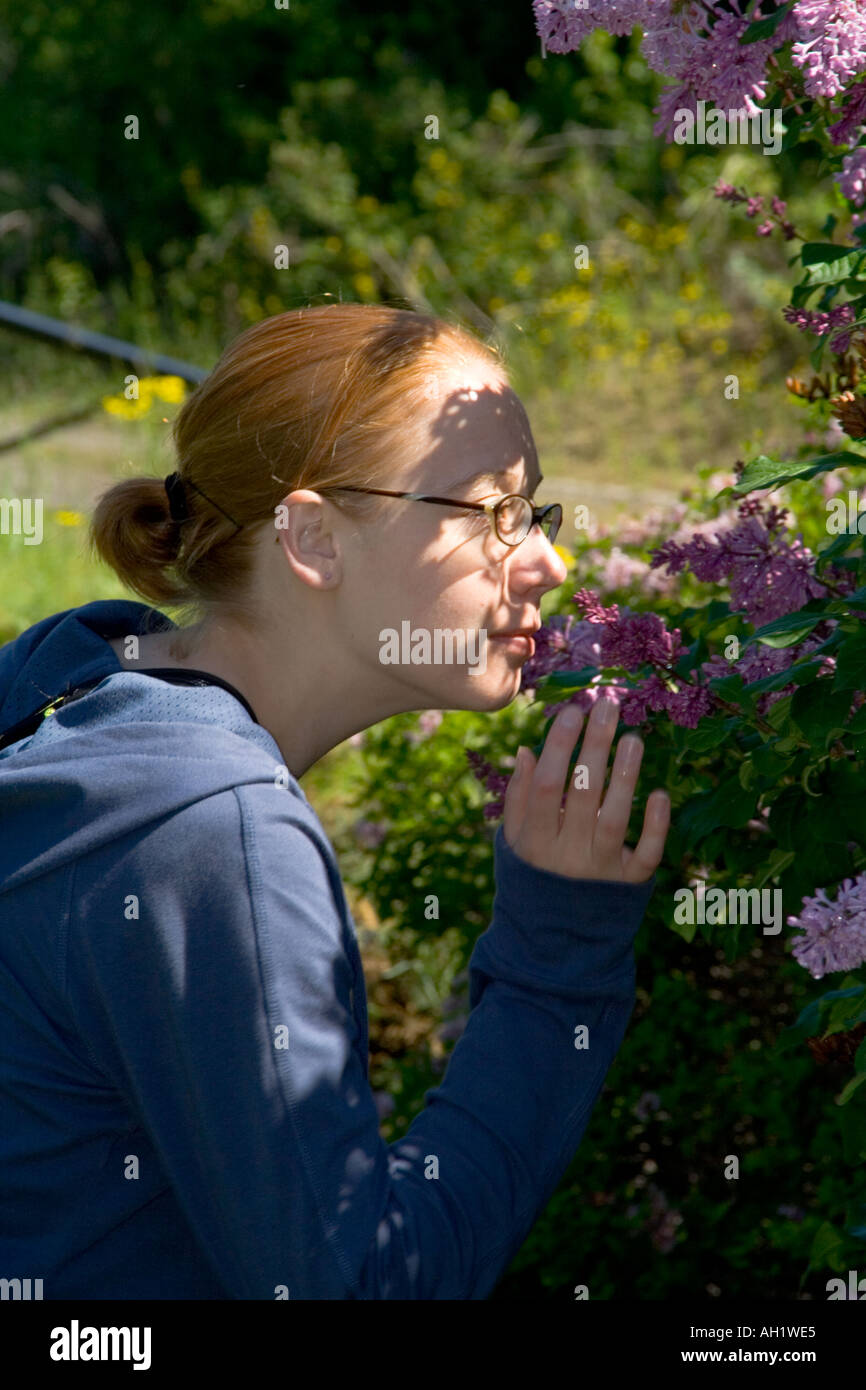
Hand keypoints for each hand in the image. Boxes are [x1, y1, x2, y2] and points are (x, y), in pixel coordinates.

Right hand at [502, 698, 669, 883]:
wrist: (556, 940)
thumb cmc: (534, 876)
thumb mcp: (515, 841)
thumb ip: (519, 797)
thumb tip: (527, 749)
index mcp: (535, 842)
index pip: (547, 786)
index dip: (559, 747)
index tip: (572, 711)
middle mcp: (568, 856)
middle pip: (583, 794)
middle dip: (595, 747)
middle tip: (608, 707)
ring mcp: (601, 870)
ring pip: (615, 818)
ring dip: (626, 777)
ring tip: (634, 738)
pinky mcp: (630, 883)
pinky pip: (646, 853)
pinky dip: (656, 826)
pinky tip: (661, 793)